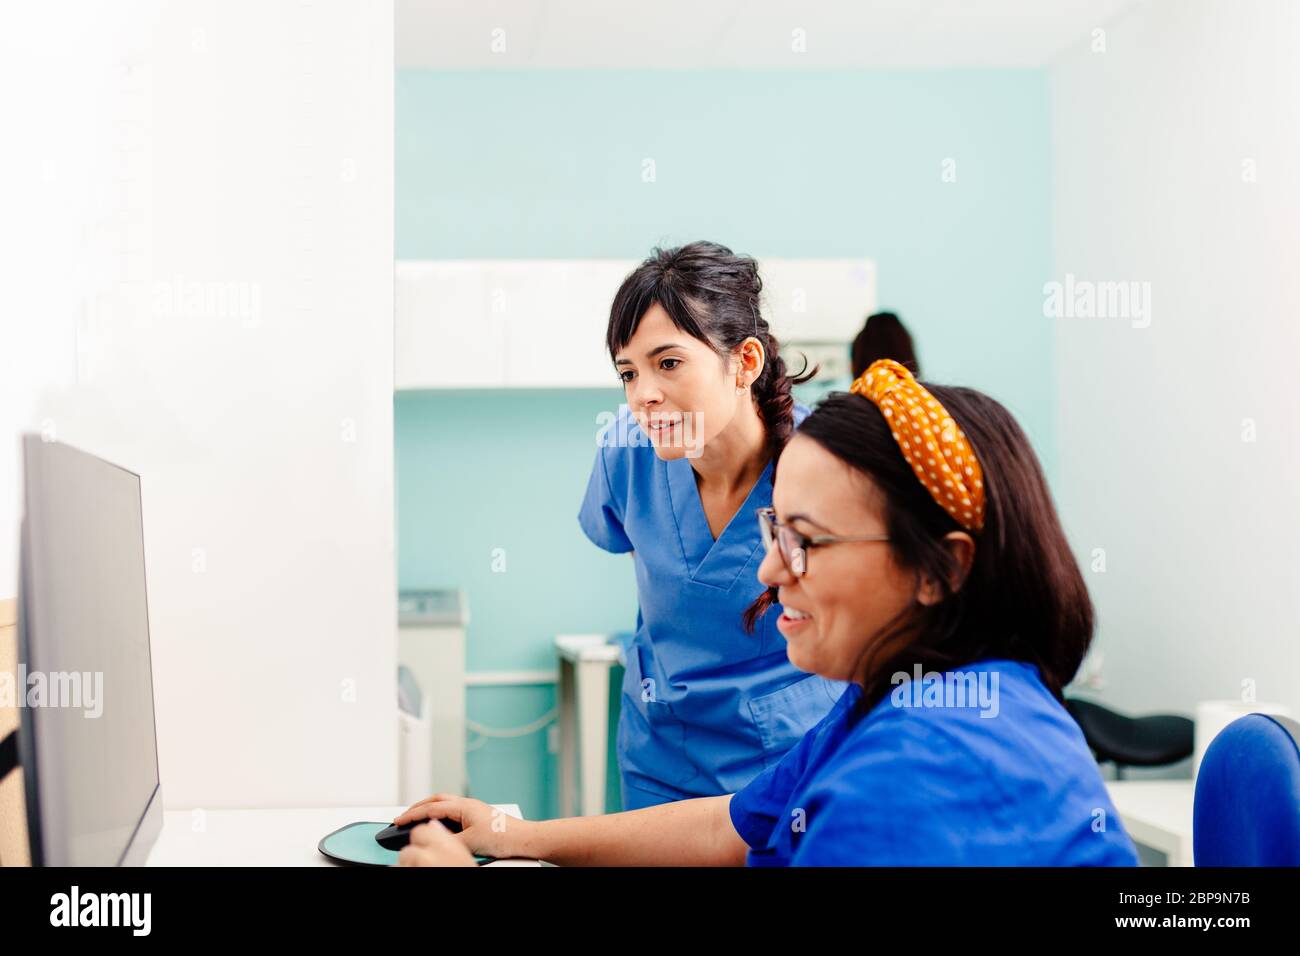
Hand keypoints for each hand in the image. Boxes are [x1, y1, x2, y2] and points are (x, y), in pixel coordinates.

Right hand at [392, 793, 531, 861]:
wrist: (523, 838)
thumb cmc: (503, 836)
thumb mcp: (469, 842)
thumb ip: (448, 839)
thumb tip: (432, 837)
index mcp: (462, 806)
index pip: (430, 808)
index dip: (412, 815)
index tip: (398, 820)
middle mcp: (466, 804)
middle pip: (435, 800)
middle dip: (417, 807)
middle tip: (404, 816)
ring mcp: (472, 808)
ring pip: (444, 803)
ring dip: (428, 809)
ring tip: (417, 818)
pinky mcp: (476, 816)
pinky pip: (452, 810)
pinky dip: (439, 814)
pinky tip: (438, 824)